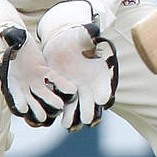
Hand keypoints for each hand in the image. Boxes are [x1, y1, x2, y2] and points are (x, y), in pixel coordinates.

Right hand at [0, 27, 73, 126]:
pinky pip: (55, 80)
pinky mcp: (47, 73)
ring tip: (59, 106)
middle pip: (31, 99)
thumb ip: (12, 39)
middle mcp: (24, 83)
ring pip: (43, 94)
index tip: (22, 109)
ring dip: (51, 101)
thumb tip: (12, 34)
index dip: (18, 101)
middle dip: (37, 108)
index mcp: (11, 78)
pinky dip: (62, 86)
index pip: (14, 93)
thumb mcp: (10, 40)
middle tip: (43, 116)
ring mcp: (35, 80)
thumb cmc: (10, 41)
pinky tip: (71, 90)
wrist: (17, 41)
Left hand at [38, 2, 118, 131]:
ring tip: (68, 125)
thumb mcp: (85, 35)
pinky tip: (51, 119)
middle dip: (89, 110)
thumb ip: (90, 35)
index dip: (104, 93)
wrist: (63, 44)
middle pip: (91, 102)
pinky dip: (57, 112)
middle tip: (87, 120)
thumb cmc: (78, 38)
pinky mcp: (61, 93)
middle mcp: (89, 86)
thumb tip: (95, 31)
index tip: (103, 99)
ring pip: (76, 108)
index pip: (105, 86)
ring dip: (73, 117)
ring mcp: (76, 92)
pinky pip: (60, 104)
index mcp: (100, 74)